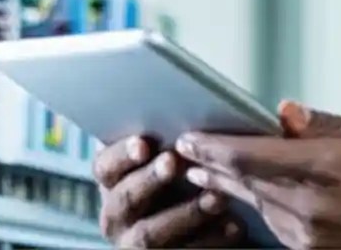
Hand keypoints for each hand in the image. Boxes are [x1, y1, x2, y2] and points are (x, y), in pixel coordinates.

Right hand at [93, 136, 246, 247]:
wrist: (199, 223)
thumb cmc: (189, 173)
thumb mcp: (176, 153)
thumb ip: (177, 134)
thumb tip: (203, 104)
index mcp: (114, 180)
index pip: (104, 166)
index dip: (120, 155)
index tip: (144, 143)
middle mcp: (116, 214)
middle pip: (124, 199)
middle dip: (149, 179)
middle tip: (175, 162)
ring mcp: (134, 242)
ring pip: (150, 233)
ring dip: (186, 213)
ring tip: (218, 197)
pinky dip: (210, 239)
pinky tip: (235, 225)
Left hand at [175, 102, 340, 247]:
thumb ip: (328, 125)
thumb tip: (285, 112)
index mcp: (325, 170)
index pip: (249, 157)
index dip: (212, 147)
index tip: (188, 138)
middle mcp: (310, 208)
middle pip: (245, 185)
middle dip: (212, 167)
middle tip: (184, 153)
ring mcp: (313, 237)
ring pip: (259, 207)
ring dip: (232, 189)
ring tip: (208, 174)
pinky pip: (279, 228)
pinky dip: (261, 208)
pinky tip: (253, 199)